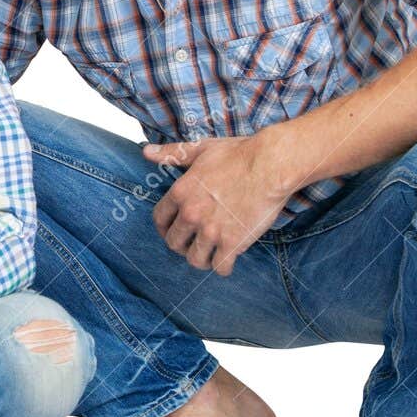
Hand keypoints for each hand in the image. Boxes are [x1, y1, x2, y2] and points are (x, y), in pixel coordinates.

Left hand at [144, 125, 303, 274]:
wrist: (271, 165)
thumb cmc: (238, 154)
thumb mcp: (201, 148)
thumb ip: (172, 153)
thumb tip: (146, 151)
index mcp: (180, 192)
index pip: (160, 220)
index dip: (165, 227)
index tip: (173, 230)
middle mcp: (191, 214)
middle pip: (174, 243)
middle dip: (181, 245)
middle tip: (193, 243)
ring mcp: (211, 230)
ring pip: (195, 259)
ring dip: (201, 258)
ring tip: (209, 253)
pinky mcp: (233, 243)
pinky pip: (220, 267)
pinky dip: (223, 267)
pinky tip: (228, 260)